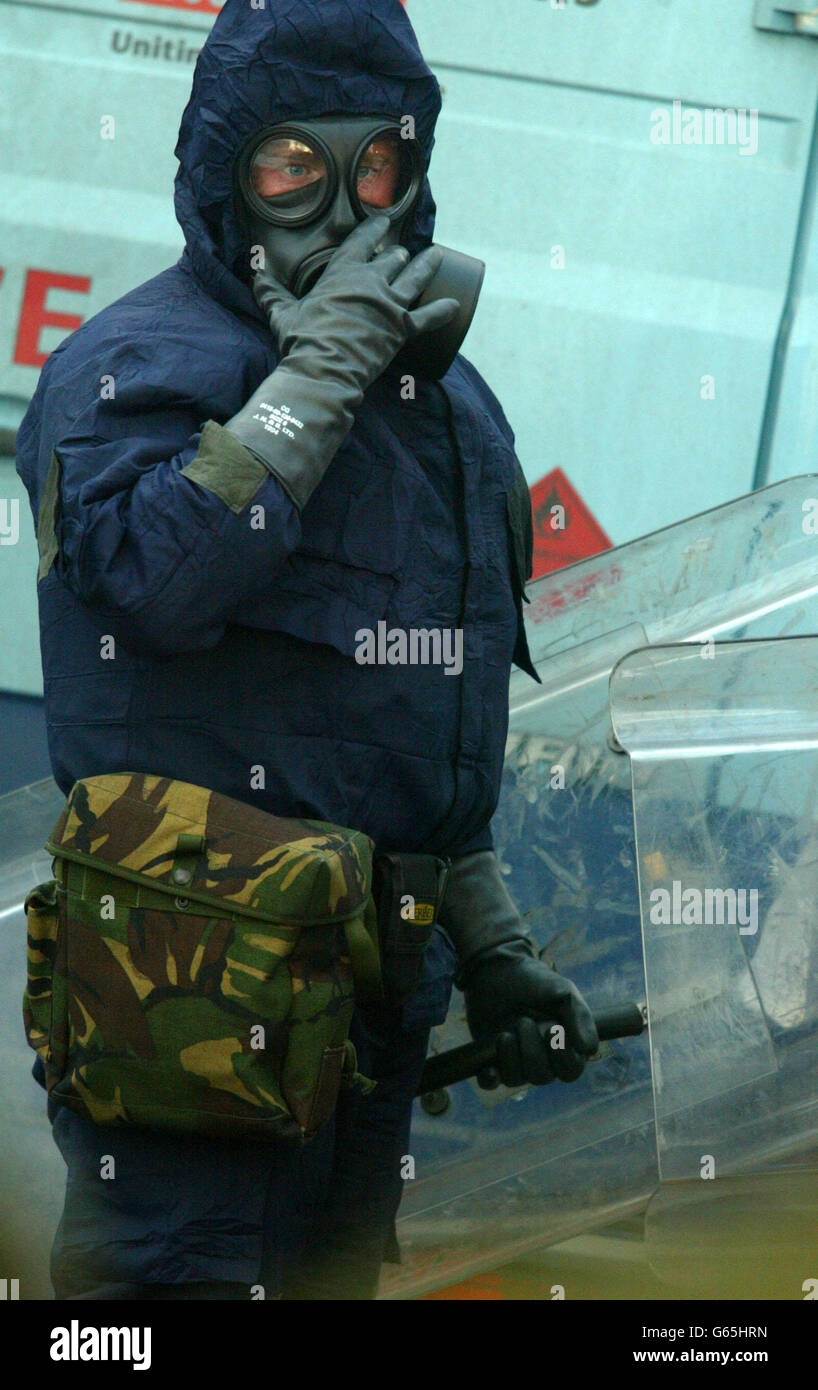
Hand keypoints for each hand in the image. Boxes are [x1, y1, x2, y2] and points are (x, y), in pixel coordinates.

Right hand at [252, 215, 458, 394]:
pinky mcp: (402, 329)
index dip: (375, 228)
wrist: (323, 369)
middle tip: (403, 252)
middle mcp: (371, 281)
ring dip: (426, 266)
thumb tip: (255, 273)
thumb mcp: (282, 312)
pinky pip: (428, 318)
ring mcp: (390, 304)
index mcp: (343, 271)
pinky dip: (442, 311)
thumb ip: (270, 291)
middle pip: (392, 259)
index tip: (383, 220)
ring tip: (436, 256)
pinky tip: (455, 304)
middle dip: (398, 254)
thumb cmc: (301, 340)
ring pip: (415, 277)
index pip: (363, 240)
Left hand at [462, 939, 598, 1086]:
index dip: (563, 1058)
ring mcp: (515, 1060)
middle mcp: (540, 1058)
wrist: (499, 969)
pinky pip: (490, 1082)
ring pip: (516, 1079)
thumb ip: (580, 1017)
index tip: (553, 1030)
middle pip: (542, 1077)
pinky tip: (489, 1070)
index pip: (570, 1070)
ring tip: (506, 1033)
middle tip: (524, 1021)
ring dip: (511, 1057)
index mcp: (563, 1046)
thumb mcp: (563, 992)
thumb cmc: (536, 982)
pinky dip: (489, 1080)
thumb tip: (590, 1050)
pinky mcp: (490, 1058)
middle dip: (532, 1051)